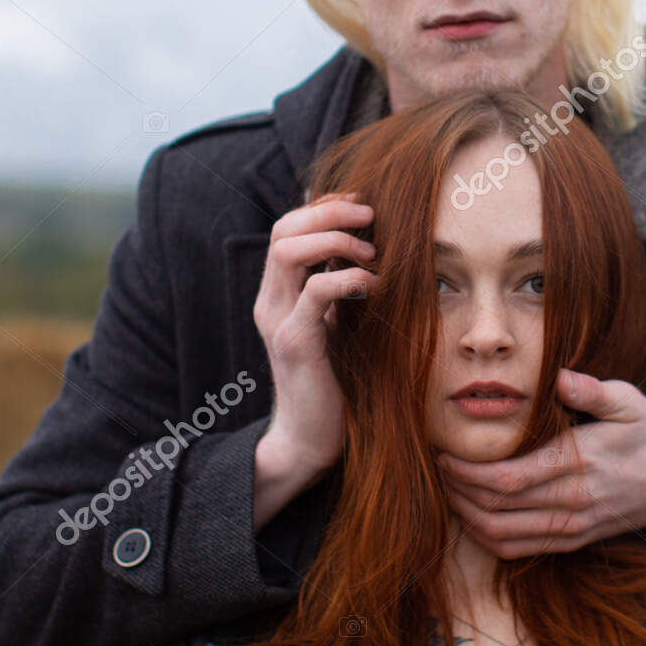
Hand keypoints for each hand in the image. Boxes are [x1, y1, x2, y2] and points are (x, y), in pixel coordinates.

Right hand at [252, 191, 377, 474]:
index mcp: (277, 294)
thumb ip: (339, 292)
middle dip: (328, 213)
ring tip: (372, 253)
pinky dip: (349, 278)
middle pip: (282, 230)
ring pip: (289, 251)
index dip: (321, 208)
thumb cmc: (333, 382)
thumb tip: (370, 252)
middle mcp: (270, 301)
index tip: (361, 205)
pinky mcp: (295, 343)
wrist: (310, 440)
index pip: (285, 229)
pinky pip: (317, 291)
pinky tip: (375, 285)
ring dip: (336, 240)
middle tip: (370, 216)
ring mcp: (278, 320)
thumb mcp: (335, 326)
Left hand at [437, 368, 645, 556]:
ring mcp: (571, 527)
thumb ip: (592, 390)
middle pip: (494, 508)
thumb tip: (558, 375)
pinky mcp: (572, 541)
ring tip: (446, 489)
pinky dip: (486, 536)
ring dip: (465, 516)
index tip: (443, 452)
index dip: (466, 472)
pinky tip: (471, 514)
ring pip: (500, 534)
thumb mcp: (630, 402)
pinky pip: (518, 549)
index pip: (507, 479)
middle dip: (456, 490)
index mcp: (578, 464)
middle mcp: (571, 502)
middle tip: (434, 468)